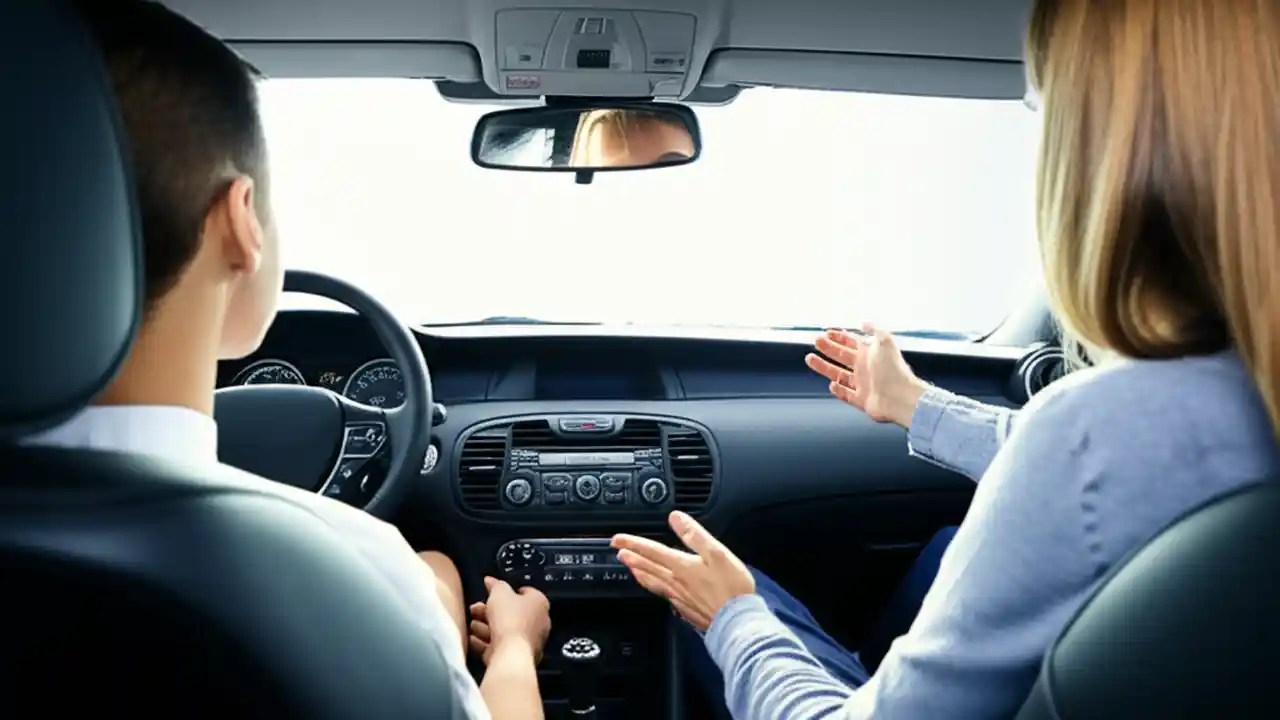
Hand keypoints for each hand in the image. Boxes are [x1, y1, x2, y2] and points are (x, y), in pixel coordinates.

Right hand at [468, 577, 550, 665]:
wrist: (511, 653)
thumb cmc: (510, 619)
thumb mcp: (500, 593)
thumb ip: (495, 585)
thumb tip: (490, 580)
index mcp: (539, 603)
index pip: (525, 592)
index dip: (507, 590)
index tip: (492, 591)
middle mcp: (538, 623)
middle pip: (511, 613)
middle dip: (490, 611)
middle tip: (475, 609)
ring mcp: (528, 642)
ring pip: (504, 631)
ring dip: (485, 627)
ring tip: (472, 624)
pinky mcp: (516, 657)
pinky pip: (499, 647)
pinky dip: (485, 642)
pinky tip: (472, 639)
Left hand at [611, 511, 754, 631]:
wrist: (736, 622)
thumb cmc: (731, 588)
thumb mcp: (717, 553)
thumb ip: (694, 534)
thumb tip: (675, 518)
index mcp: (681, 565)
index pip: (651, 550)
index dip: (633, 542)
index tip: (617, 539)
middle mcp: (675, 582)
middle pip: (648, 566)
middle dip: (632, 557)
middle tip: (618, 550)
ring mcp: (678, 597)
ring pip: (652, 581)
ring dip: (639, 572)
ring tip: (630, 567)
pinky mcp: (685, 608)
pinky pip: (662, 593)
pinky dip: (653, 586)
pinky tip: (654, 587)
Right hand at [806, 323, 927, 427]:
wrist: (901, 397)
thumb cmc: (894, 369)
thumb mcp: (886, 342)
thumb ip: (875, 330)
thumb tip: (864, 322)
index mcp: (870, 354)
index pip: (851, 342)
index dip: (839, 337)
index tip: (826, 332)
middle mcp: (865, 368)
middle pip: (842, 356)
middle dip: (828, 348)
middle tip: (816, 341)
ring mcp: (863, 385)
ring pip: (838, 374)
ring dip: (824, 367)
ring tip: (810, 359)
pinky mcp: (862, 400)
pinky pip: (846, 395)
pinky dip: (838, 390)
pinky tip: (831, 384)